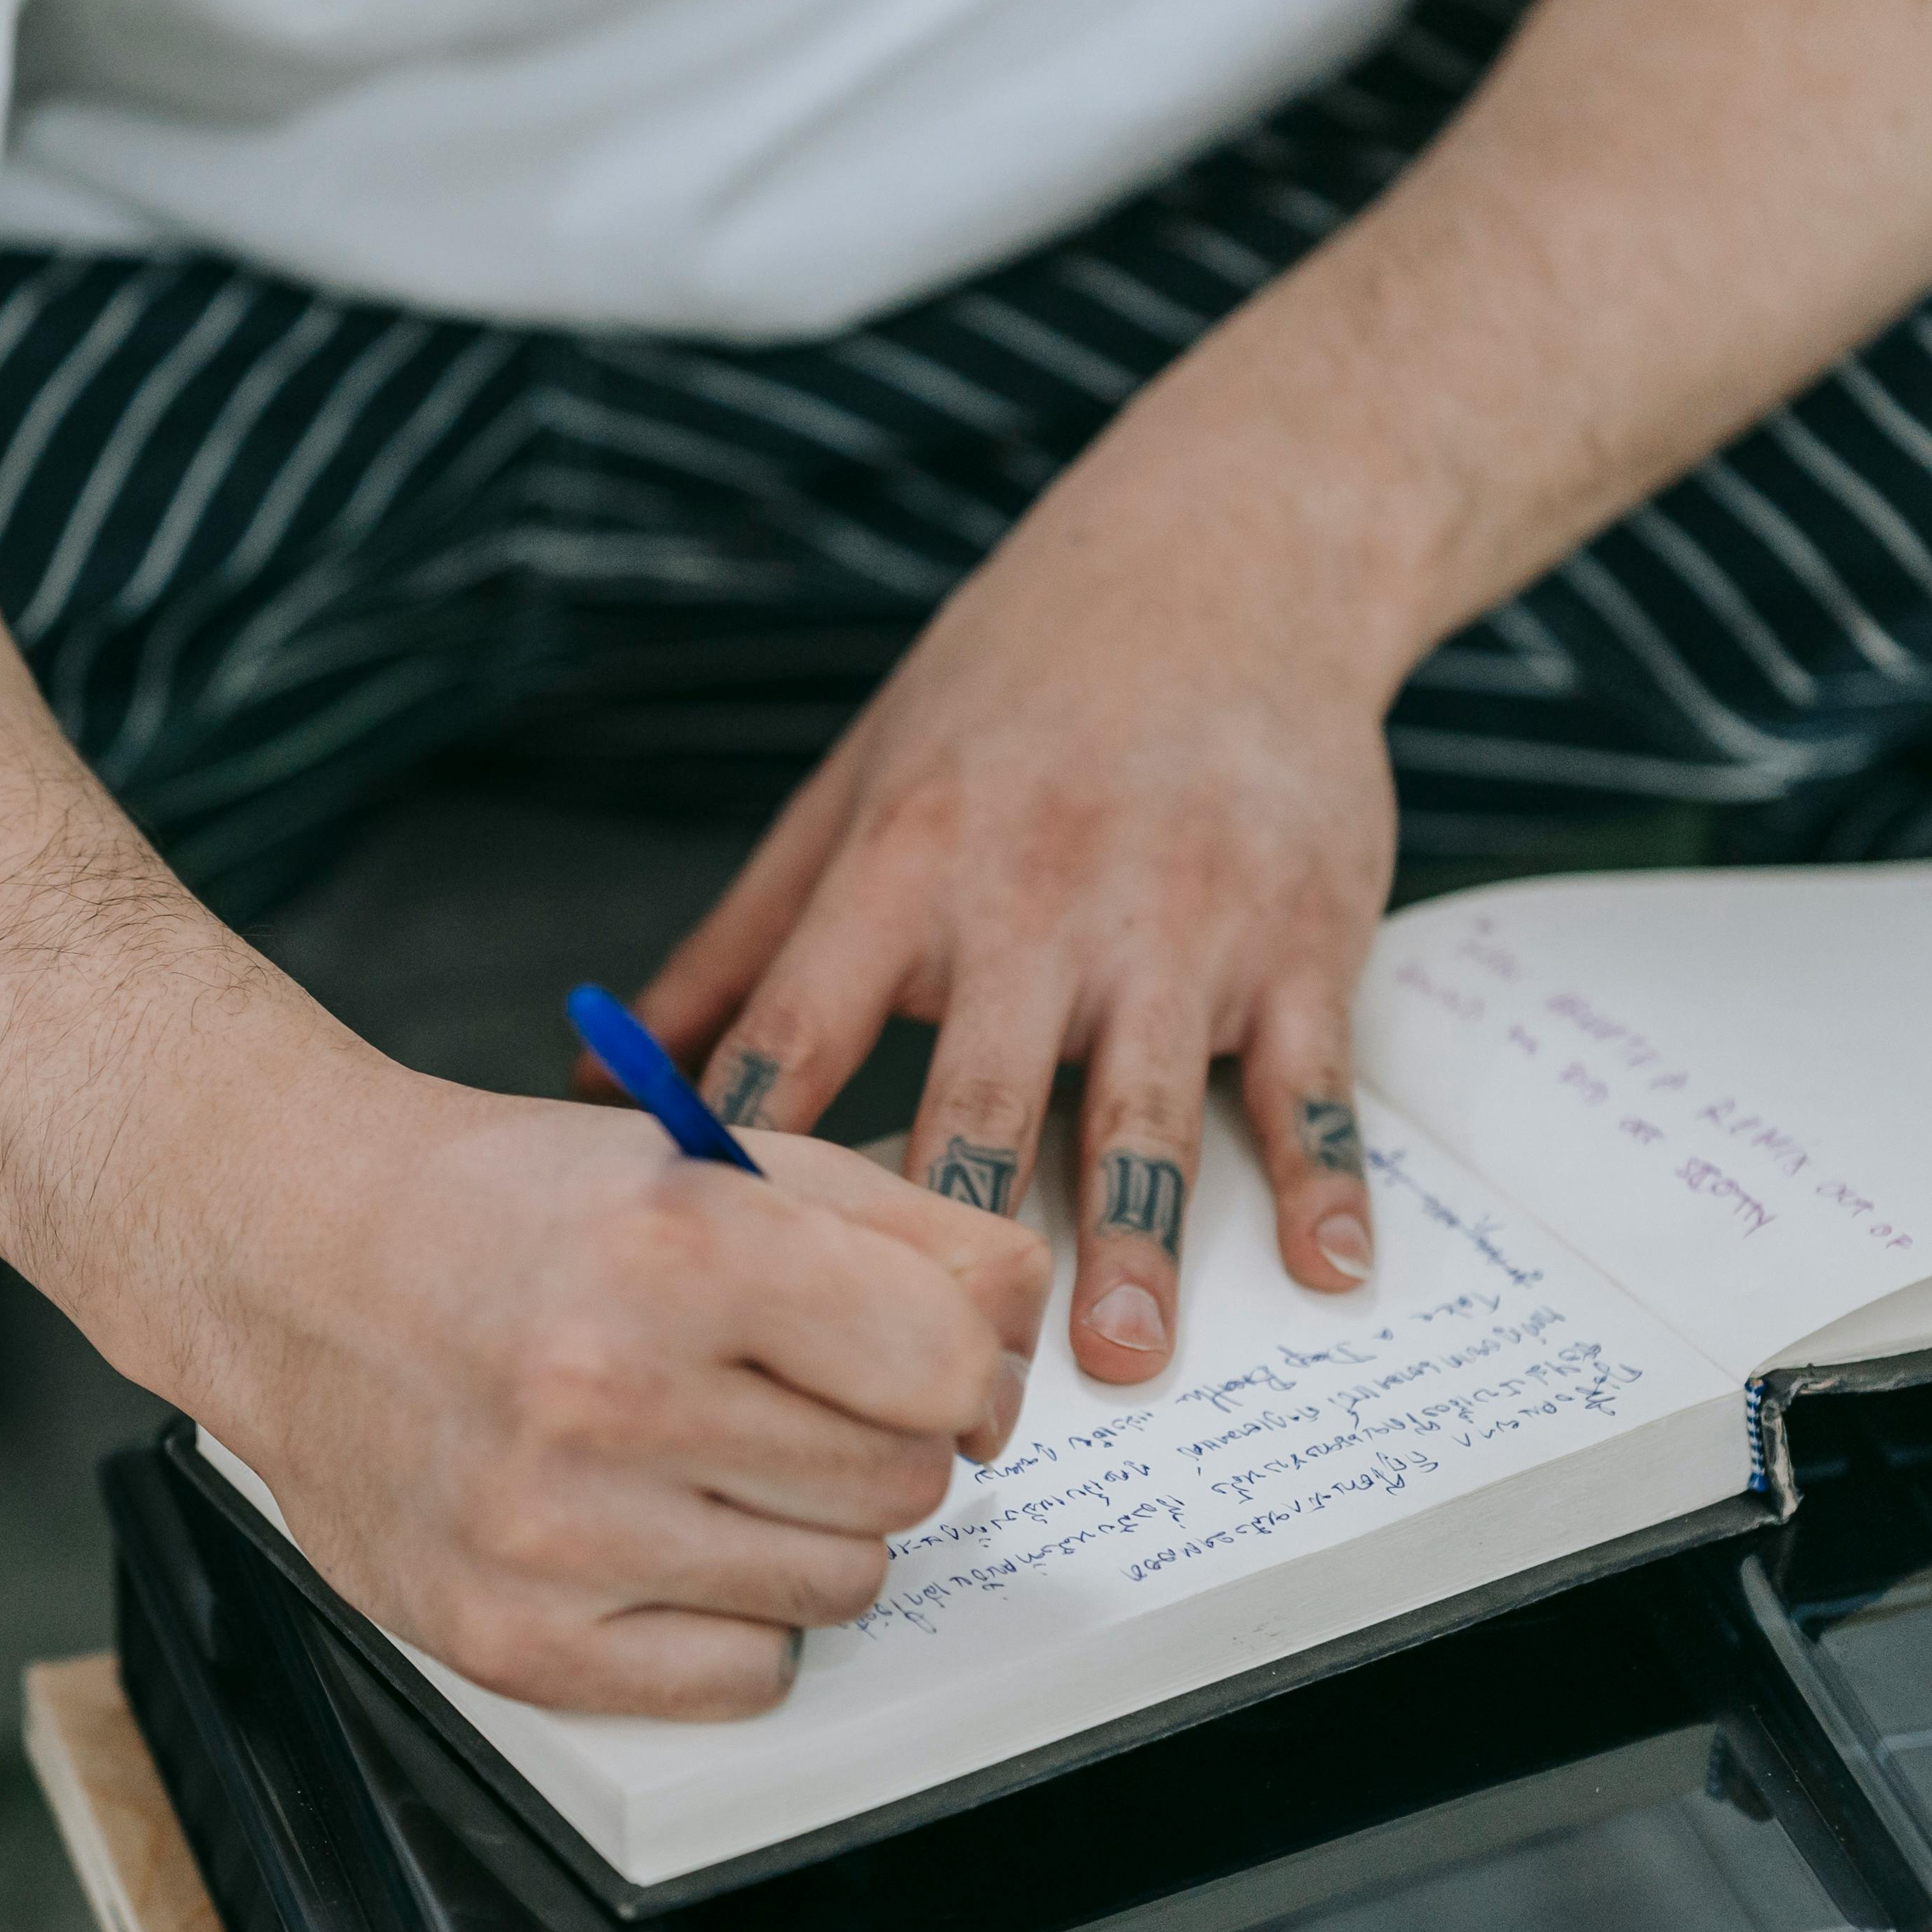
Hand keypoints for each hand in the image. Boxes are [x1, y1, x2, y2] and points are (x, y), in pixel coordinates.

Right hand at [220, 1085, 1049, 1717]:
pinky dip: (735, 1624)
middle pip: (902, 1481)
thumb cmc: (508, 1207)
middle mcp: (610, 1392)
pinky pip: (742, 1679)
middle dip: (875, 1439)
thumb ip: (901, 1227)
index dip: (956, 1361)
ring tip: (712, 1459)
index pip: (944, 1362)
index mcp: (677, 1248)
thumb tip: (1027, 1331)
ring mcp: (555, 1533)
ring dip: (810, 1530)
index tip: (913, 1355)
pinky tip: (666, 1540)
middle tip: (782, 1396)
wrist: (295, 1260)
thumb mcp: (713, 1157)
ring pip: (841, 1587)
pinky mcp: (513, 1640)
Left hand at [630, 471, 1411, 1384]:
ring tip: (1125, 1358)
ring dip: (1138, 1238)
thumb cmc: (1011, 688)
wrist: (1221, 555)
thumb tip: (601, 1082)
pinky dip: (1326, 1176)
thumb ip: (738, 948)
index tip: (714, 1278)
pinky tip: (1330, 1268)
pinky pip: (1312, 1077)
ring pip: (1145, 1105)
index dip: (754, 1155)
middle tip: (932, 1377)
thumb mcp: (851, 790)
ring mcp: (1178, 921)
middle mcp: (1036, 899)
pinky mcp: (1301, 932)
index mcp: (904, 867)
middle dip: (955, 1236)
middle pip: (976, 1095)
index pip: (804, 1033)